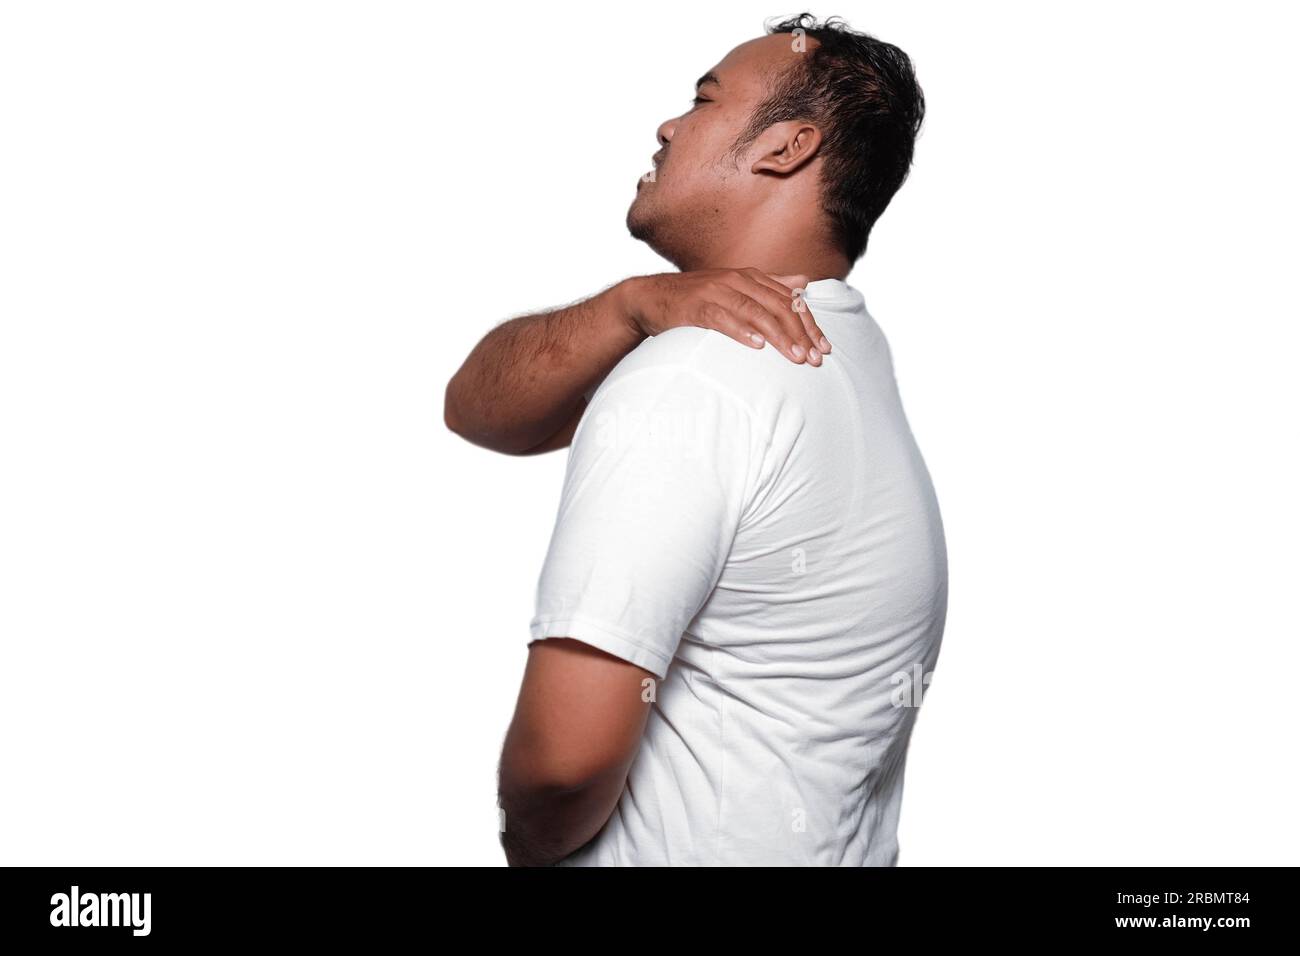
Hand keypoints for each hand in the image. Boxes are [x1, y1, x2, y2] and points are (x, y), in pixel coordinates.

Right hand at [618, 269, 831, 365]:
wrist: (650, 298)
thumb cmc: (696, 299)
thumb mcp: (736, 288)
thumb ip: (770, 286)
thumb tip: (803, 282)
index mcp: (751, 277)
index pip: (790, 301)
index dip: (810, 324)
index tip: (825, 348)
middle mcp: (737, 280)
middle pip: (778, 306)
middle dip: (800, 333)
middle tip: (814, 359)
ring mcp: (716, 291)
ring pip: (756, 312)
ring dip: (778, 336)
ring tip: (795, 357)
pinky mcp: (696, 306)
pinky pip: (723, 318)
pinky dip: (741, 330)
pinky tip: (757, 345)